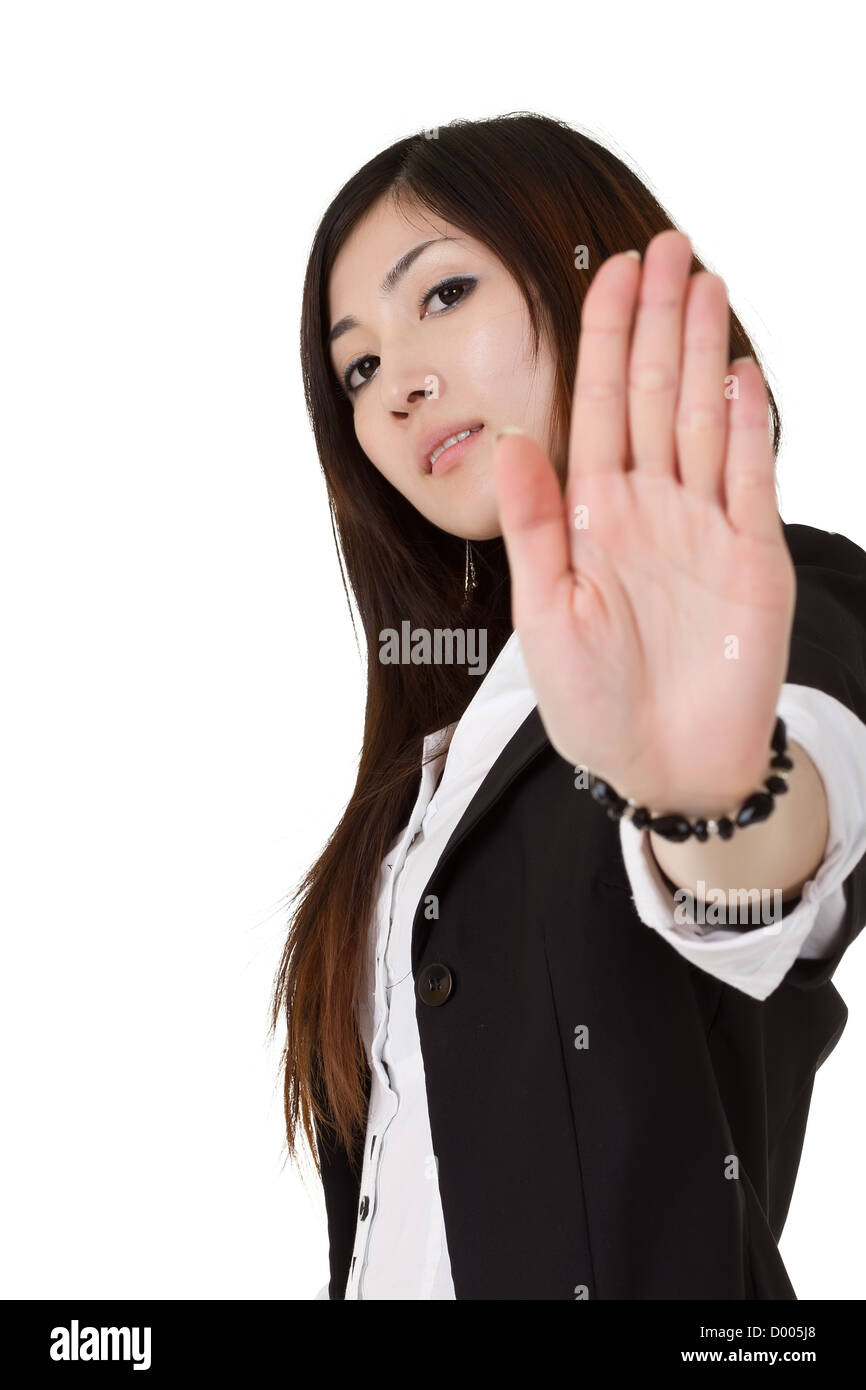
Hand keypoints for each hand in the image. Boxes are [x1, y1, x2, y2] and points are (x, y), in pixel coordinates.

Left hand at [492, 230, 795, 817]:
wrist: (664, 765)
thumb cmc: (592, 701)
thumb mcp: (543, 612)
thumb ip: (535, 524)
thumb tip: (513, 439)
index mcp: (594, 515)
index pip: (600, 404)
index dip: (605, 336)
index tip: (609, 270)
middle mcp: (651, 507)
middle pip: (656, 393)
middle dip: (659, 319)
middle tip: (668, 244)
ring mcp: (705, 526)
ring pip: (704, 417)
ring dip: (703, 350)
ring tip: (705, 280)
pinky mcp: (753, 556)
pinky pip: (751, 475)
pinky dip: (748, 424)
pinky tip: (739, 371)